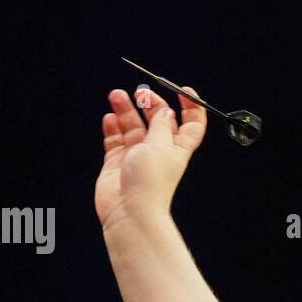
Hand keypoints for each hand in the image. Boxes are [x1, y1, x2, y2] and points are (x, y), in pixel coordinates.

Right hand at [95, 86, 207, 233]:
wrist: (129, 210)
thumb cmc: (150, 184)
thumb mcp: (160, 146)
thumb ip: (160, 125)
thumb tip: (165, 111)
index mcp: (177, 148)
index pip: (191, 124)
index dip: (191, 107)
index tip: (184, 91)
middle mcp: (158, 151)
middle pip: (157, 120)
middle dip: (150, 103)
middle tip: (139, 92)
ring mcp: (137, 155)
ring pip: (132, 126)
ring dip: (126, 110)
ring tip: (117, 96)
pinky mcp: (117, 162)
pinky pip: (115, 139)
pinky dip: (112, 127)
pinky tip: (110, 118)